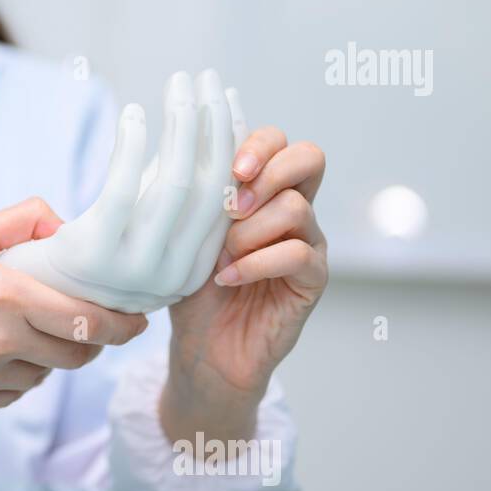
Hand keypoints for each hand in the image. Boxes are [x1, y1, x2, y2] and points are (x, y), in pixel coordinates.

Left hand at [0, 70, 246, 312]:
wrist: (20, 304)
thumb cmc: (79, 256)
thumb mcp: (139, 227)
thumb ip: (169, 191)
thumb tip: (198, 129)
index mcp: (190, 272)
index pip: (226, 197)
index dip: (231, 143)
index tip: (224, 100)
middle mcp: (171, 277)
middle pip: (211, 187)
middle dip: (214, 125)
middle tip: (206, 79)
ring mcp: (134, 270)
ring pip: (175, 184)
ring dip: (181, 123)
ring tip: (178, 83)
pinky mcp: (94, 255)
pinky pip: (124, 189)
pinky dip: (132, 146)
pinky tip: (132, 113)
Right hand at [0, 197, 147, 416]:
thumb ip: (22, 220)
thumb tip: (67, 225)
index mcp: (4, 294)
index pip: (87, 319)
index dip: (122, 325)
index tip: (136, 321)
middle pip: (76, 354)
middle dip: (89, 341)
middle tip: (82, 325)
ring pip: (44, 375)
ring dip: (45, 357)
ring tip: (16, 333)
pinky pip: (13, 393)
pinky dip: (13, 376)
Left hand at [160, 129, 327, 441]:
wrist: (203, 349)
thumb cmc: (190, 287)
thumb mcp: (182, 234)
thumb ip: (192, 193)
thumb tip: (178, 146)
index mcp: (263, 190)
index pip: (279, 140)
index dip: (258, 143)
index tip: (230, 169)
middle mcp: (294, 210)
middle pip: (309, 158)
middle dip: (267, 173)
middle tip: (231, 207)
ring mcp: (309, 243)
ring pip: (296, 208)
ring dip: (249, 230)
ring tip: (220, 257)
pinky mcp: (312, 280)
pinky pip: (297, 254)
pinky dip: (255, 264)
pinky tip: (227, 278)